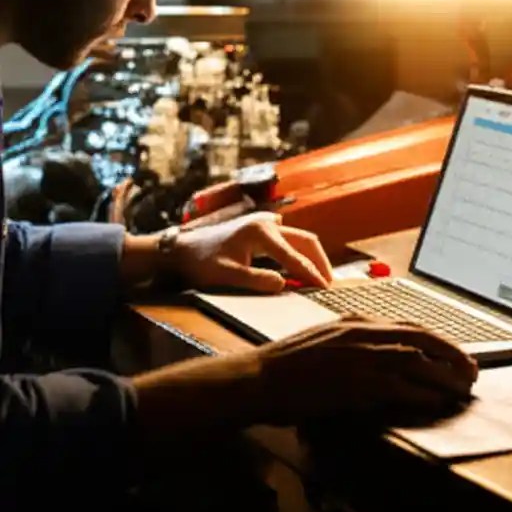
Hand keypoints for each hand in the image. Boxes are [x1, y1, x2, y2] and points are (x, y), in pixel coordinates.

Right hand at [131, 316, 479, 440]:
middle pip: (423, 338)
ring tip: (463, 389)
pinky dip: (423, 395)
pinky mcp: (355, 382)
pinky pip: (401, 387)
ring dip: (446, 377)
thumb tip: (382, 349)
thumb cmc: (286, 363)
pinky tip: (436, 403)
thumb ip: (355, 338)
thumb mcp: (325, 337)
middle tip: (473, 370)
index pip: (411, 324)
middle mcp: (364, 332)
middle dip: (453, 354)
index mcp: (357, 320)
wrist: (258, 377)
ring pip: (418, 362)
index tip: (456, 351)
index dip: (439, 339)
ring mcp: (361, 356)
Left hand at [171, 212, 334, 291]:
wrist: (182, 249)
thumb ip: (255, 280)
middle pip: (306, 240)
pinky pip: (290, 238)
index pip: (294, 256)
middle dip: (319, 262)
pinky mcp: (262, 227)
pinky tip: (303, 266)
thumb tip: (284, 284)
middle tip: (329, 283)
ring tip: (321, 277)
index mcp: (261, 232)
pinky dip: (301, 251)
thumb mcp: (226, 276)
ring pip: (301, 237)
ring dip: (312, 256)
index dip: (311, 274)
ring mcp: (265, 222)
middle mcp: (267, 223)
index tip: (324, 289)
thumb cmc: (201, 263)